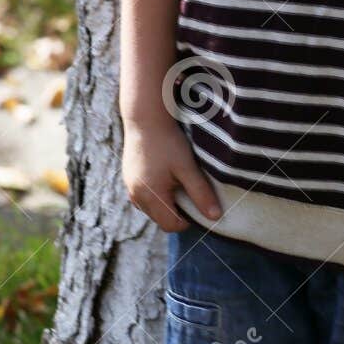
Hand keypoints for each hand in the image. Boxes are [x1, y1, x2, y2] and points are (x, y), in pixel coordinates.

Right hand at [121, 116, 221, 233]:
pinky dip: (156, 193)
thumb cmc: (168, 142)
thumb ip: (201, 193)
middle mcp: (136, 196)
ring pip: (152, 209)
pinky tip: (165, 175)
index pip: (171, 225)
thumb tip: (214, 217)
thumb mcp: (187, 167)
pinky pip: (144, 197)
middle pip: (160, 219)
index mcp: (150, 196)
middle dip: (177, 211)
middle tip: (189, 190)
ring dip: (166, 202)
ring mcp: (130, 188)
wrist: (145, 118)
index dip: (188, 220)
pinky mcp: (128, 178)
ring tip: (177, 180)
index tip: (198, 202)